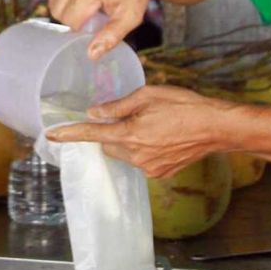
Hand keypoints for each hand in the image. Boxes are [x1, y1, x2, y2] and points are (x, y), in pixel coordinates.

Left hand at [44, 86, 235, 177]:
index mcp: (130, 134)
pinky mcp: (160, 173)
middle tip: (132, 118)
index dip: (70, 134)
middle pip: (108, 146)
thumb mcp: (148, 96)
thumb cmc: (185, 106)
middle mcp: (136, 155)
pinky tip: (162, 138)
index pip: (92, 134)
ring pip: (124, 154)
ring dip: (129, 142)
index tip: (52, 135)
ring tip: (154, 127)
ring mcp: (148, 167)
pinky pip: (141, 161)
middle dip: (111, 134)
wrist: (218, 128)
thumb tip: (94, 112)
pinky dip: (144, 150)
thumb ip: (117, 106)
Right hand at [47, 0, 166, 59]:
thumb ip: (112, 36)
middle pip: (59, 13)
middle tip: (94, 11)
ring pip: (53, 2)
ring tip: (88, 1)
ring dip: (68, 7)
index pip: (72, 22)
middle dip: (74, 18)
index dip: (84, 26)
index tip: (99, 19)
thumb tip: (91, 54)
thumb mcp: (131, 15)